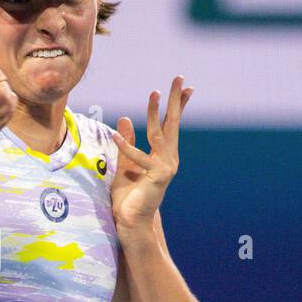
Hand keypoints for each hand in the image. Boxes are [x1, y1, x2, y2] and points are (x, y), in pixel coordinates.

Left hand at [111, 76, 192, 230]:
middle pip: (171, 124)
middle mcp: (168, 159)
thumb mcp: (125, 164)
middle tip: (179, 78)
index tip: (185, 88)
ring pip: (158, 135)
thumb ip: (126, 143)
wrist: (131, 222)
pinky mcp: (156, 177)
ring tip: (153, 92)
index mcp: (163, 156)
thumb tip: (125, 119)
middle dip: (175, 100)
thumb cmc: (129, 197)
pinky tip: (116, 135)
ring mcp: (165, 168)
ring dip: (155, 112)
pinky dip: (127, 147)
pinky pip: (139, 158)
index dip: (177, 106)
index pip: (171, 126)